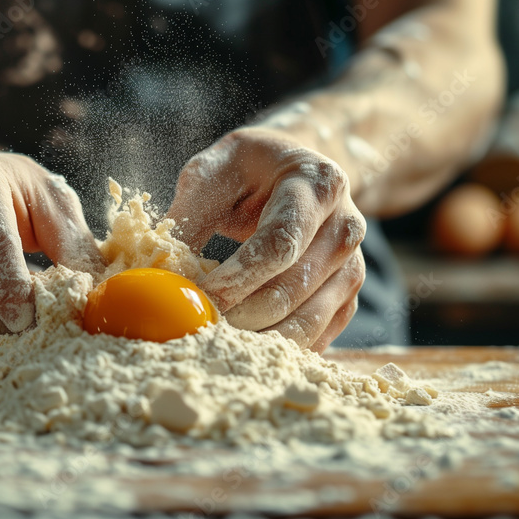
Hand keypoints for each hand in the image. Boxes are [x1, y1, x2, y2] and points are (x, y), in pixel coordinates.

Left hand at [166, 127, 365, 351]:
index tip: (202, 298)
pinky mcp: (347, 294)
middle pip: (293, 287)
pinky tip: (245, 350)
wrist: (297, 170)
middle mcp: (345, 226)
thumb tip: (166, 266)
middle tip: (200, 328)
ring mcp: (352, 264)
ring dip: (259, 339)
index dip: (239, 277)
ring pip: (308, 319)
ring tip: (216, 343)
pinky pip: (318, 334)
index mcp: (318, 184)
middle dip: (243, 315)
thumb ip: (192, 211)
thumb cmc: (249, 169)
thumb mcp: (216, 169)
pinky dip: (280, 348)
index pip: (280, 241)